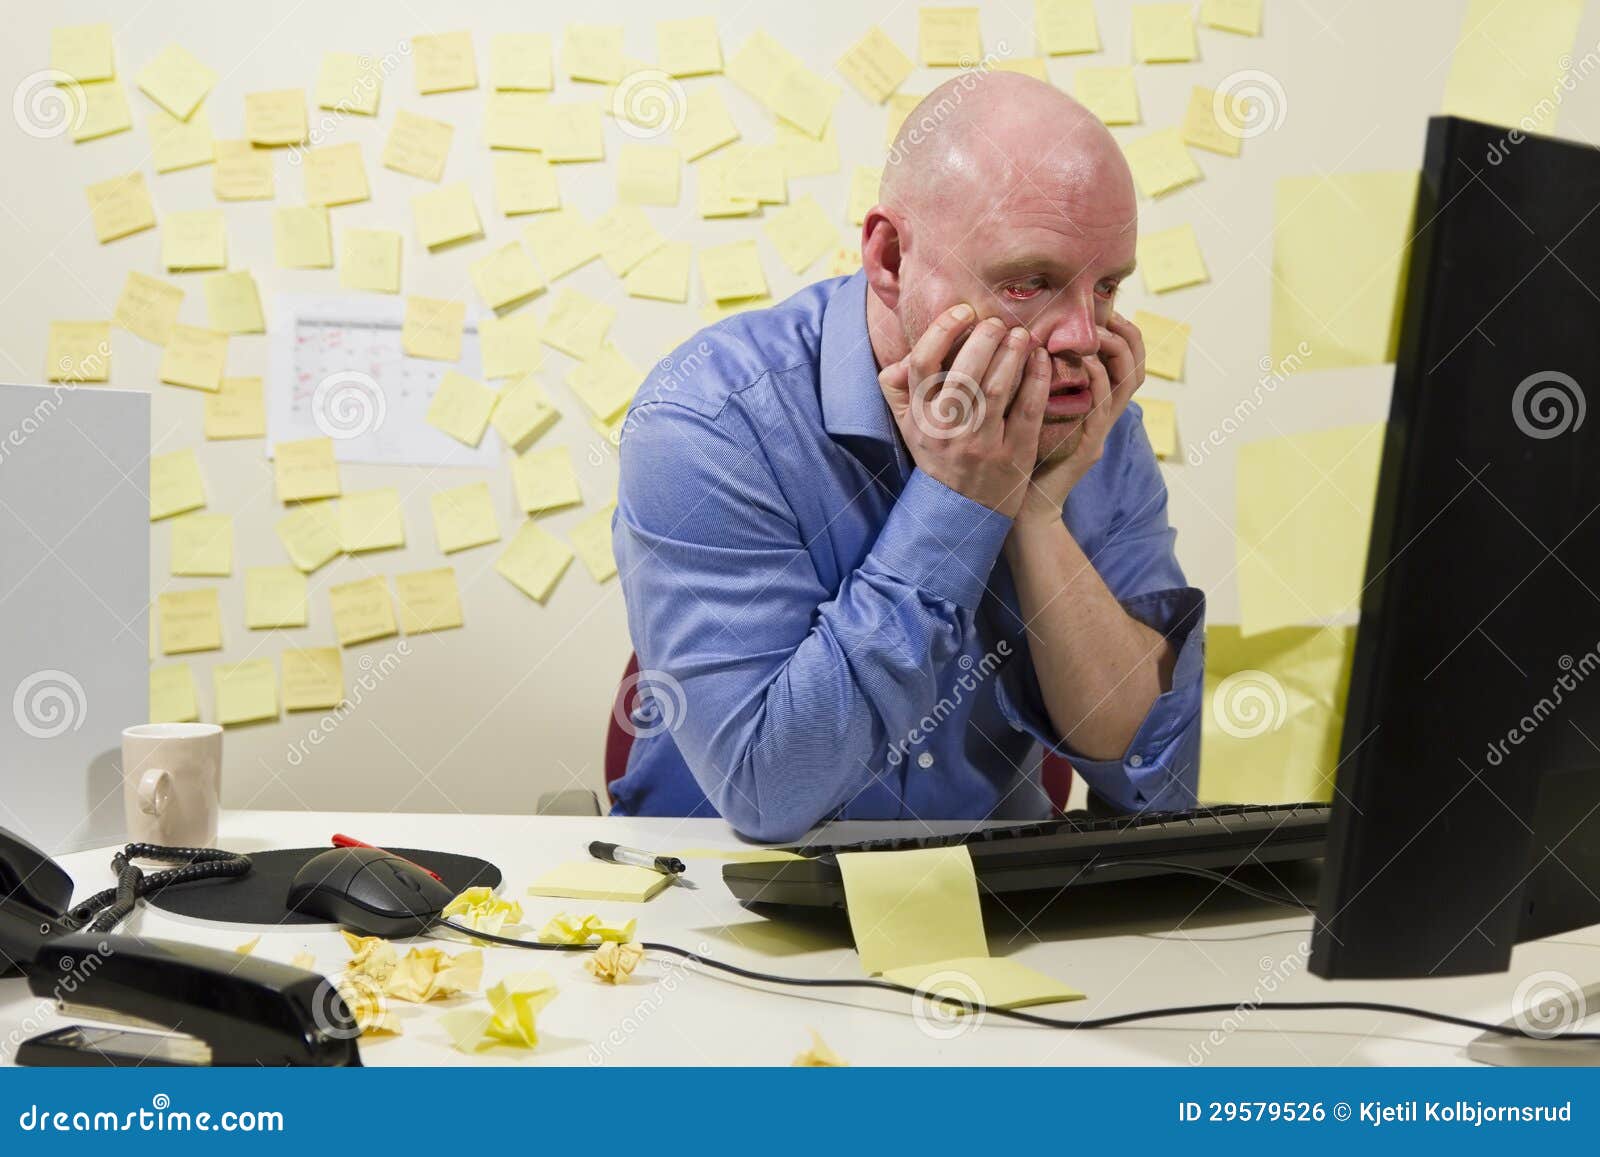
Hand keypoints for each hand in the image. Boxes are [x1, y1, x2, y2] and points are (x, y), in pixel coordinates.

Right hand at [878, 304, 1052, 518]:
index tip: (963, 311)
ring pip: (997, 388)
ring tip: (1021, 334)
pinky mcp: (1013, 455)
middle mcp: (948, 430)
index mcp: (921, 417)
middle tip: (998, 322)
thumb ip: (897, 390)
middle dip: (984, 339)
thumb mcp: (908, 427)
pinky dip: (1037, 380)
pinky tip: (1041, 359)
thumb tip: (901, 357)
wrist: (961, 513)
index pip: (922, 364)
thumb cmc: (937, 457)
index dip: (942, 331)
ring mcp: (981, 444)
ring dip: (1012, 353)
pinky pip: (1028, 410)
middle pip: (963, 373)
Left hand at [1012, 311, 1145, 531]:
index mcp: (1096, 405)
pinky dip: (1097, 379)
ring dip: (1113, 350)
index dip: (1122, 331)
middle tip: (1106, 313)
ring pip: (1127, 382)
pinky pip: (1103, 407)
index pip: (1125, 360)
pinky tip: (1082, 362)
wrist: (1023, 506)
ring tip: (1095, 331)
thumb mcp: (1033, 408)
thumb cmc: (1021, 454)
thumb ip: (1038, 378)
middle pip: (1136, 366)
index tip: (1104, 308)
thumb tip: (1022, 340)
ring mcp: (1100, 432)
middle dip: (1126, 334)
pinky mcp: (1089, 447)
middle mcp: (1105, 416)